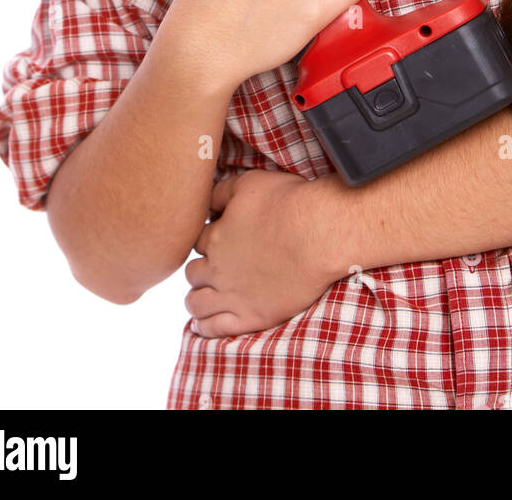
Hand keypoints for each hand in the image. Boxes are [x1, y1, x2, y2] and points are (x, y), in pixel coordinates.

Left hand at [184, 169, 336, 336]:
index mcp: (216, 237)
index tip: (218, 242)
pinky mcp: (251, 316)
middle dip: (199, 270)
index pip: (198, 242)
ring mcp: (233, 296)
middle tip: (212, 269)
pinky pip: (215, 328)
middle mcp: (218, 268)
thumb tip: (208, 200)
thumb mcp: (250, 184)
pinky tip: (204, 325)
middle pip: (193, 273)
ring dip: (196, 300)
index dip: (207, 241)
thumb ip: (222, 191)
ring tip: (202, 299)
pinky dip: (205, 327)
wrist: (319, 235)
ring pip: (197, 303)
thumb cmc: (288, 204)